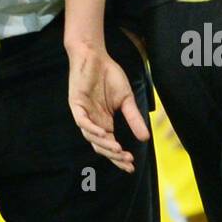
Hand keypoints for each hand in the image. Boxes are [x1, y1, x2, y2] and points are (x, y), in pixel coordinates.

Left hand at [66, 40, 150, 172]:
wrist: (95, 55)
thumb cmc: (109, 76)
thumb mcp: (126, 99)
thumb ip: (133, 118)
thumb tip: (146, 138)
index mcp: (104, 122)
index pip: (111, 145)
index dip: (119, 158)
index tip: (132, 166)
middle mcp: (93, 121)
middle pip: (101, 146)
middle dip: (114, 156)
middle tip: (128, 162)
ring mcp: (84, 114)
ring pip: (91, 137)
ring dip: (105, 145)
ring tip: (119, 150)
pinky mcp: (76, 104)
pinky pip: (82, 121)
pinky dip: (91, 129)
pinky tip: (103, 134)